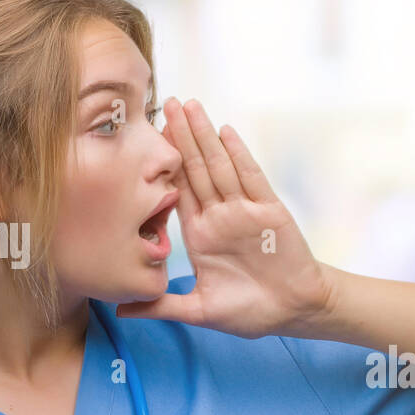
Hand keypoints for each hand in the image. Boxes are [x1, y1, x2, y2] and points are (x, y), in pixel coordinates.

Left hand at [116, 97, 335, 338]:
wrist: (295, 312)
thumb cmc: (251, 312)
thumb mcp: (199, 310)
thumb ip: (161, 305)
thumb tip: (119, 308)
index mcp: (201, 235)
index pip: (177, 192)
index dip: (162, 165)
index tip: (143, 139)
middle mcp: (220, 216)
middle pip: (196, 169)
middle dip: (180, 137)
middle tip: (163, 103)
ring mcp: (245, 211)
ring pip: (220, 166)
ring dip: (204, 136)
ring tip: (188, 106)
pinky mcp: (269, 211)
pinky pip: (251, 178)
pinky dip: (239, 154)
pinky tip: (225, 132)